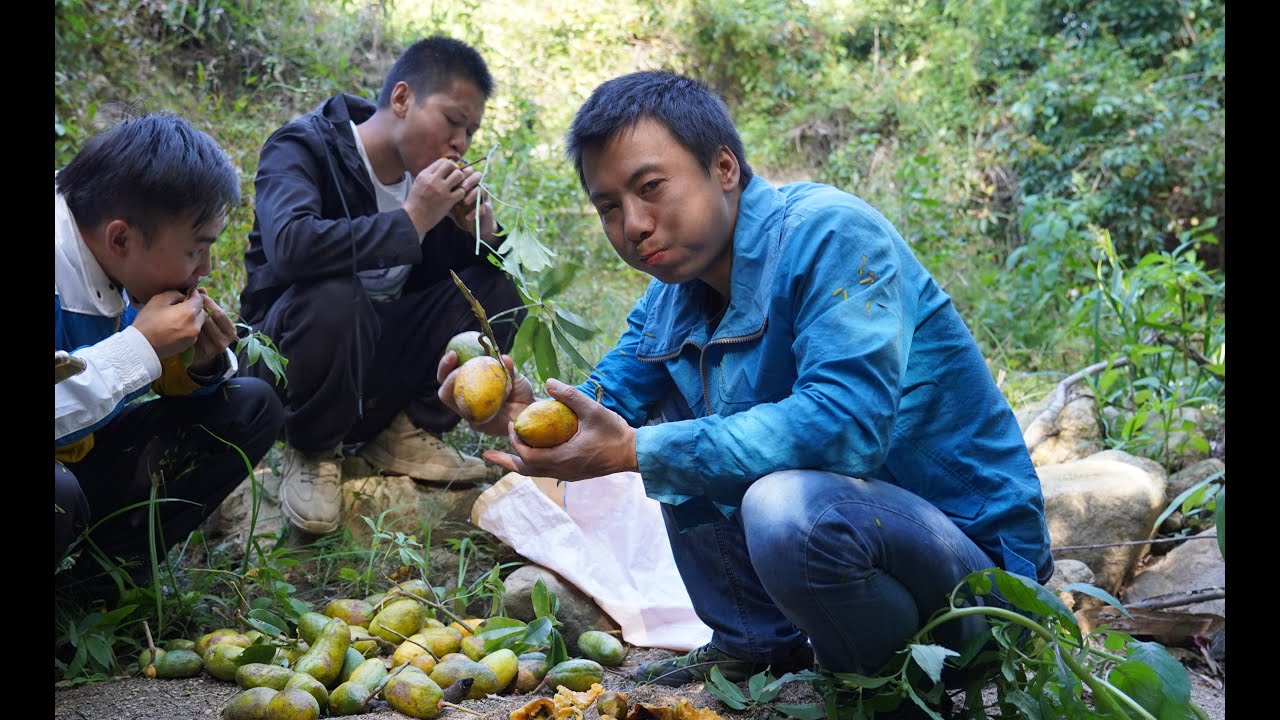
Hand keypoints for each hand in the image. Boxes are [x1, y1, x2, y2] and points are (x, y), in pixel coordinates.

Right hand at [131, 289, 205, 360]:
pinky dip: (189, 327)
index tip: (190, 291)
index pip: (199, 300)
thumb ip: (174, 294)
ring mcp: (193, 337)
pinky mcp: (189, 345)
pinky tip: (178, 326)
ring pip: (199, 322)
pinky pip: (193, 332)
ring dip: (193, 317)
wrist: (141, 346)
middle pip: (201, 311)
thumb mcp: (158, 300)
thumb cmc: (147, 321)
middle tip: (184, 303)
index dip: (195, 293)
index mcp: (188, 313)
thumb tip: (183, 295)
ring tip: (180, 314)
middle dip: (195, 306)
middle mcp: (195, 326)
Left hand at [186, 289, 236, 372]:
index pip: (219, 314)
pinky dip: (185, 331)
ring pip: (199, 330)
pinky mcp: (201, 355)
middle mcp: (224, 342)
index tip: (198, 295)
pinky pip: (191, 338)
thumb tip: (202, 288)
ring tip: (181, 312)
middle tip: (186, 302)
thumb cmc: (207, 330)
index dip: (208, 303)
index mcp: (231, 331)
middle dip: (197, 311)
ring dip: (190, 320)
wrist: (202, 353)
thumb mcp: (211, 316)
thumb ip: (208, 303)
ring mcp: (213, 350)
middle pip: (208, 322)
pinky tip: (179, 325)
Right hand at [403, 157, 469, 235]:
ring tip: (457, 187)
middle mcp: (433, 179)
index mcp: (425, 174)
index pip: (441, 161)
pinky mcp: (448, 200)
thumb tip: (439, 170)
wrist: (412, 218)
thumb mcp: (417, 184)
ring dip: (460, 181)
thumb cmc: (414, 203)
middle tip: (455, 178)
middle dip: (456, 170)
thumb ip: (427, 176)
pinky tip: (456, 197)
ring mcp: (441, 190)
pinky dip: (461, 194)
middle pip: (451, 165)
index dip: (448, 165)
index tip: (449, 172)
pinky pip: (461, 191)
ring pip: (459, 175)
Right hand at [437, 350, 534, 435]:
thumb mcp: (515, 376)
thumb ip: (507, 367)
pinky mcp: (477, 425)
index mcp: (469, 387)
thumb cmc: (521, 392)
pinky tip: (482, 392)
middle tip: (453, 356)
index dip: (446, 365)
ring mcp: (469, 414)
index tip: (452, 353)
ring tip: (462, 370)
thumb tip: (503, 357)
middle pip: (444, 389)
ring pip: (450, 400)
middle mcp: (466, 401)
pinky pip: (469, 412)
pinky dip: (472, 400)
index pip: (450, 376)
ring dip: (452, 382)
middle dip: (444, 371)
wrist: (529, 412)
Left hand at [448, 174, 496, 241]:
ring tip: (465, 202)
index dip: (461, 171)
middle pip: (477, 175)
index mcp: (466, 182)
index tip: (451, 177)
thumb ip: (442, 191)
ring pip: (483, 187)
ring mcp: (483, 196)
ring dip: (474, 193)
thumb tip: (428, 183)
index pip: (466, 170)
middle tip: (461, 187)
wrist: (469, 225)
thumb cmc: (456, 211)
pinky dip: (476, 211)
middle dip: (469, 180)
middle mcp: (476, 187)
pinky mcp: (487, 207)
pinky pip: (485, 206)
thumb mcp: (447, 201)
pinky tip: (468, 216)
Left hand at [483, 378, 638, 480]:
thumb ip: (570, 396)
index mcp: (561, 458)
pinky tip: (531, 454)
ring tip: (500, 459)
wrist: (633, 453)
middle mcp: (560, 470)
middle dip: (506, 460)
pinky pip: (545, 471)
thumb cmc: (613, 432)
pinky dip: (532, 464)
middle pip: (524, 469)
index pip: (527, 454)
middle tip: (489, 453)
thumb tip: (549, 381)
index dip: (515, 440)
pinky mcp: (572, 473)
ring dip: (517, 464)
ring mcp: (566, 474)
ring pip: (534, 473)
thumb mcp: (592, 410)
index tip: (514, 423)